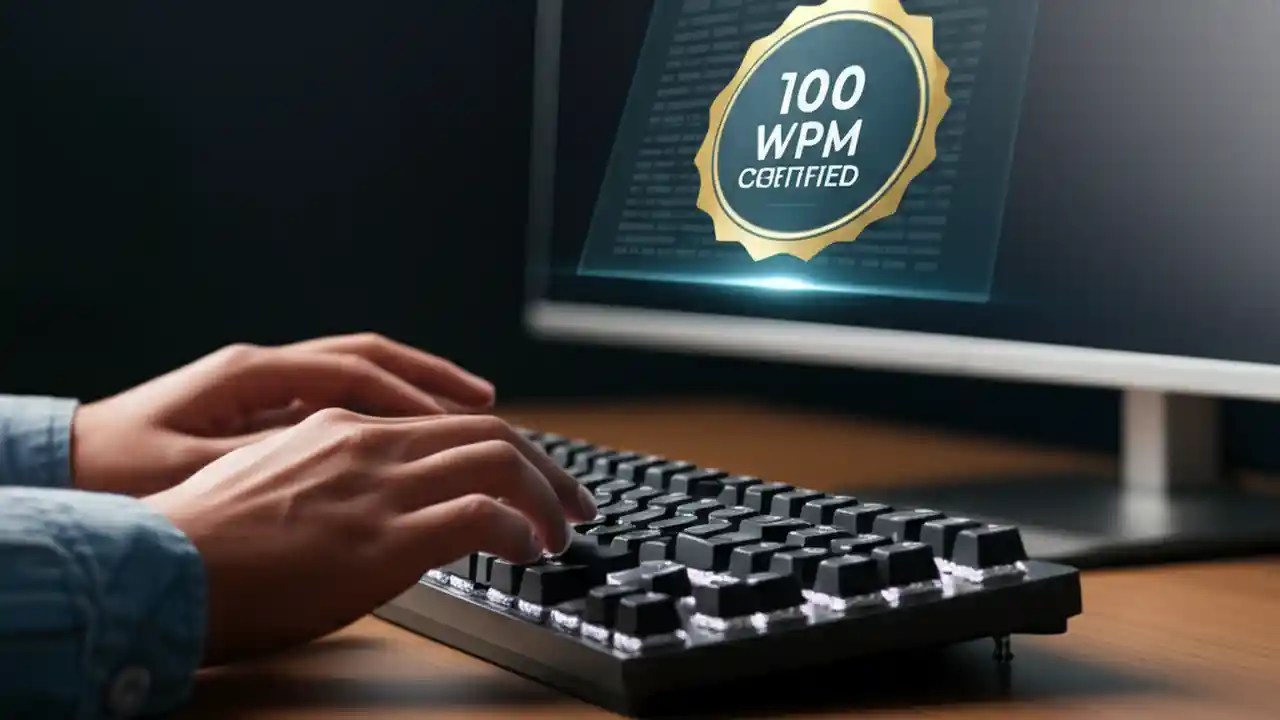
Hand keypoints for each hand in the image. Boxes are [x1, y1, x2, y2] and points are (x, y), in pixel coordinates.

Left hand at [72, 334, 493, 495]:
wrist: (72, 462)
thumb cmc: (122, 470)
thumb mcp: (195, 468)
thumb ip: (272, 459)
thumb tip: (347, 462)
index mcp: (255, 372)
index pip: (356, 370)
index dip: (416, 391)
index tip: (466, 413)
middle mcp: (268, 368)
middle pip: (369, 359)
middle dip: (432, 377)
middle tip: (488, 403)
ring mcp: (268, 385)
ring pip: (359, 376)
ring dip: (414, 390)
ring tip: (467, 411)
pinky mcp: (264, 409)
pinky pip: (341, 400)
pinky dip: (384, 411)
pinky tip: (409, 436)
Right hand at [142, 409, 597, 664]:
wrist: (161, 567)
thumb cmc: (205, 541)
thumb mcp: (272, 482)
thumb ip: (330, 477)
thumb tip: (372, 502)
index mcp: (343, 428)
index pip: (449, 424)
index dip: (502, 449)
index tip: (528, 478)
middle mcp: (370, 444)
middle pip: (490, 433)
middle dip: (546, 466)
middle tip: (575, 501)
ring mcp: (380, 488)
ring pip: (498, 460)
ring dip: (546, 496)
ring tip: (565, 529)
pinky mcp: (385, 538)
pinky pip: (481, 515)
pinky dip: (520, 528)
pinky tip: (530, 551)